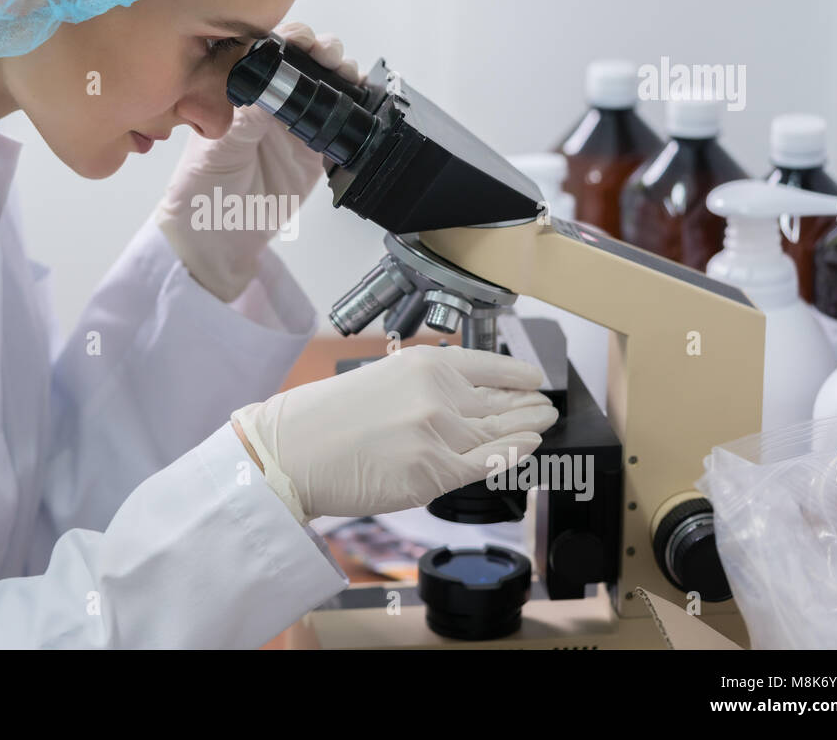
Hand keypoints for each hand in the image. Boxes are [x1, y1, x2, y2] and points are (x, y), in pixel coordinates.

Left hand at [154, 23, 361, 301]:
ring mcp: (293, 127)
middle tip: (327, 54)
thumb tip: (273, 88)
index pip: (267, 51)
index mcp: (239, 93)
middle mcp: (269, 103)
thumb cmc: (201, 191)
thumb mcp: (218, 151)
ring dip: (341, 73)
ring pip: (326, 87)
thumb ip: (246, 121)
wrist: (216, 239)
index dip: (287, 38)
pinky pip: (337, 125)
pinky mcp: (314, 154)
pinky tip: (357, 102)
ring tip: (346, 72)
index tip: (300, 38)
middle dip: (321, 49)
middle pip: (303, 62)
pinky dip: (352, 110)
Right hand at [233, 345, 557, 521]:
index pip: (488, 365)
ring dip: (527, 427)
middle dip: (526, 405)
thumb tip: (463, 400)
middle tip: (545, 406)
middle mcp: (438, 394)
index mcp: (424, 364)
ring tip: (543, 423)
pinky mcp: (433, 472)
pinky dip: (513, 453)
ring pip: (497, 433)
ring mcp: (439, 434)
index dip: (517, 375)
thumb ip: (425, 386)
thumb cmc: (324, 419)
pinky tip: (529, 445)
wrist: (292, 452)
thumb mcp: (381, 379)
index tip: (532, 379)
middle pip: (499, 402)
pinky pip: (486, 463)